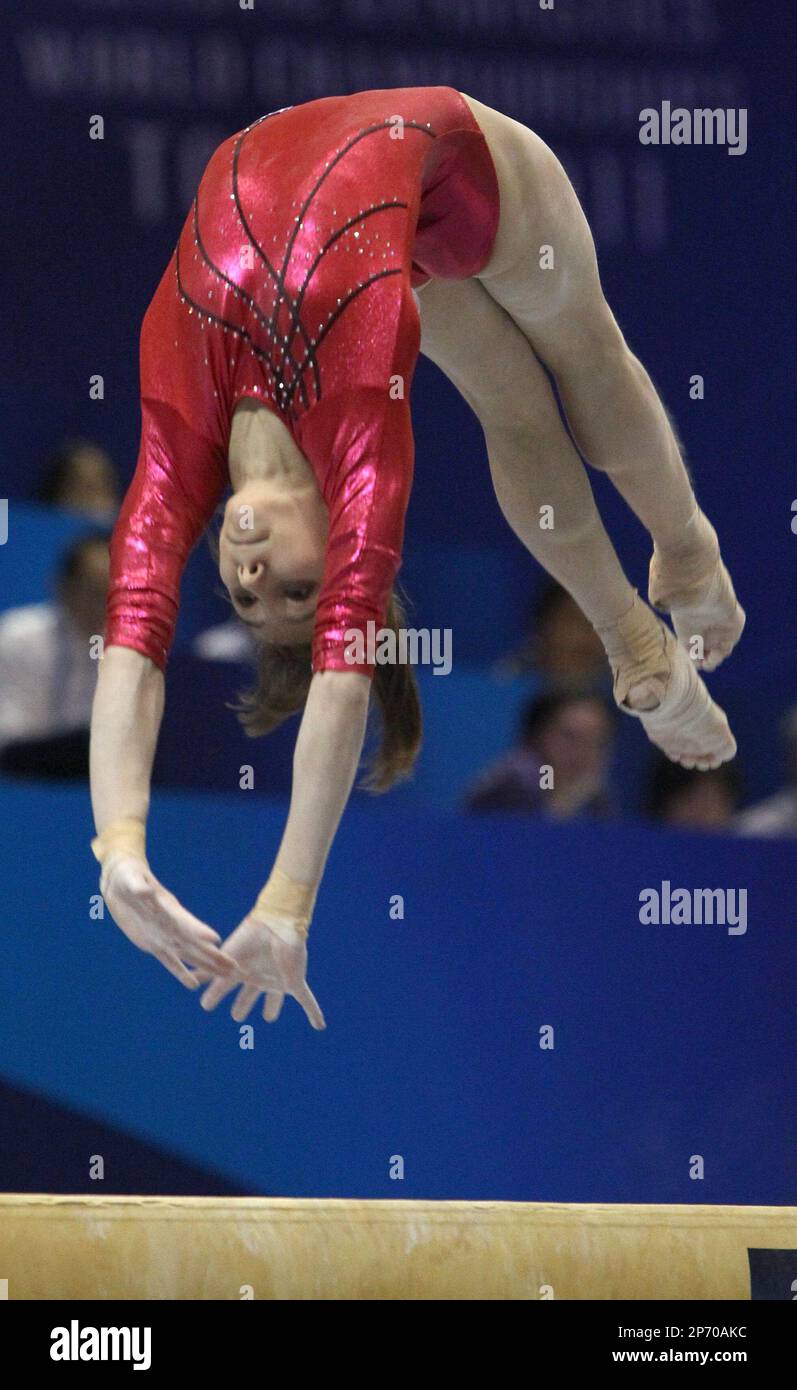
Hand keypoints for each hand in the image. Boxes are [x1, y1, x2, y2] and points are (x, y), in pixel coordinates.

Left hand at [100, 853, 237, 988]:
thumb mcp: (131, 879)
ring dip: (206, 965)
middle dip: (214, 955)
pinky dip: (180, 973)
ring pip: (189, 954)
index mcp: (169, 909)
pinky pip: (169, 961)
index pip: (186, 922)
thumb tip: (144, 891)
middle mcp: (172, 925)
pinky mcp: (153, 945)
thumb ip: (139, 887)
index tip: (216, 940)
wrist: (121, 884)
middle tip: (235, 966)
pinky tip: (194, 984)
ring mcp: (164, 936)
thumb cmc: (128, 876)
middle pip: (196, 943)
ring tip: (226, 976)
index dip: (199, 930)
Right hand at [196, 911, 325, 1028]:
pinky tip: (320, 1026)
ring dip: (272, 1008)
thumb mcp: (226, 960)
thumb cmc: (250, 938)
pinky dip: (313, 1013)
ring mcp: (278, 980)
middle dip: (243, 1005)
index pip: (227, 986)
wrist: (275, 926)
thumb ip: (210, 974)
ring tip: (269, 1018)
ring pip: (274, 998)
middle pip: (250, 994)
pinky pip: (307, 1000)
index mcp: (242, 969)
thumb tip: (189, 981)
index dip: (217, 995)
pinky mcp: (295, 983)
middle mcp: (259, 975)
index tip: (206, 1005)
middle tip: (237, 1017)